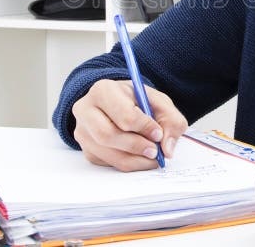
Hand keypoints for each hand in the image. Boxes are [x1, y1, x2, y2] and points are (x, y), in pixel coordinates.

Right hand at [72, 79, 187, 171]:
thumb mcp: (159, 102)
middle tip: (155, 151)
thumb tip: (167, 149)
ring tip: (152, 156)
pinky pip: (107, 163)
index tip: (158, 133)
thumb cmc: (138, 101)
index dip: (143, 127)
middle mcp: (86, 109)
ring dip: (134, 159)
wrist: (121, 104)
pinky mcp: (86, 149)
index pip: (122, 114)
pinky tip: (140, 157)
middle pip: (108, 135)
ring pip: (107, 153)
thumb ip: (171, 120)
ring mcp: (83, 131)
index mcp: (104, 90)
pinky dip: (128, 164)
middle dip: (136, 146)